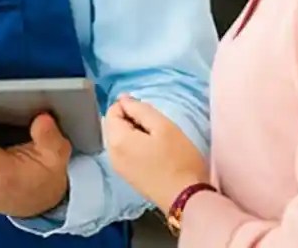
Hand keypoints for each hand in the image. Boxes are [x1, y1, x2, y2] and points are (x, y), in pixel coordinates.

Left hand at [103, 94, 208, 209]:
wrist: (186, 198)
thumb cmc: (178, 159)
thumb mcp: (163, 126)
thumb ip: (140, 109)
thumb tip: (123, 99)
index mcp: (116, 140)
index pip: (112, 110)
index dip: (129, 106)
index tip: (150, 113)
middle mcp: (111, 154)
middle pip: (113, 125)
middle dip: (130, 120)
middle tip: (155, 126)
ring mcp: (118, 167)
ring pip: (119, 139)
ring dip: (134, 133)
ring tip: (157, 139)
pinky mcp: (127, 176)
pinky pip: (124, 152)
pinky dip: (134, 146)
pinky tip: (153, 151)